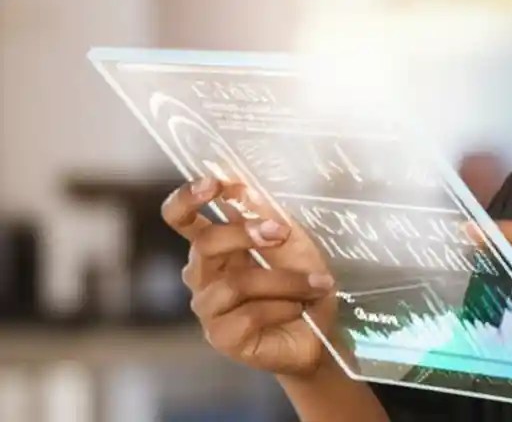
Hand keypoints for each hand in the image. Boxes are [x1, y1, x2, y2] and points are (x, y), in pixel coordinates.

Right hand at [161, 177, 337, 378]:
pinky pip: (249, 314)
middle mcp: (203, 275)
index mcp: (215, 246)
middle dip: (244, 233)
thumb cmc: (302, 284)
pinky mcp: (221, 337)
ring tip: (316, 284)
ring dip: (284, 280)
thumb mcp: (294, 243)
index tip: (215, 184)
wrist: (320, 334)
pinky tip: (298, 308)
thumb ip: (269, 216)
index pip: (181, 218)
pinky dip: (283, 306)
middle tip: (282, 233)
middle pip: (204, 245)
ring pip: (236, 283)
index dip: (188, 198)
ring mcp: (208, 308)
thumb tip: (244, 188)